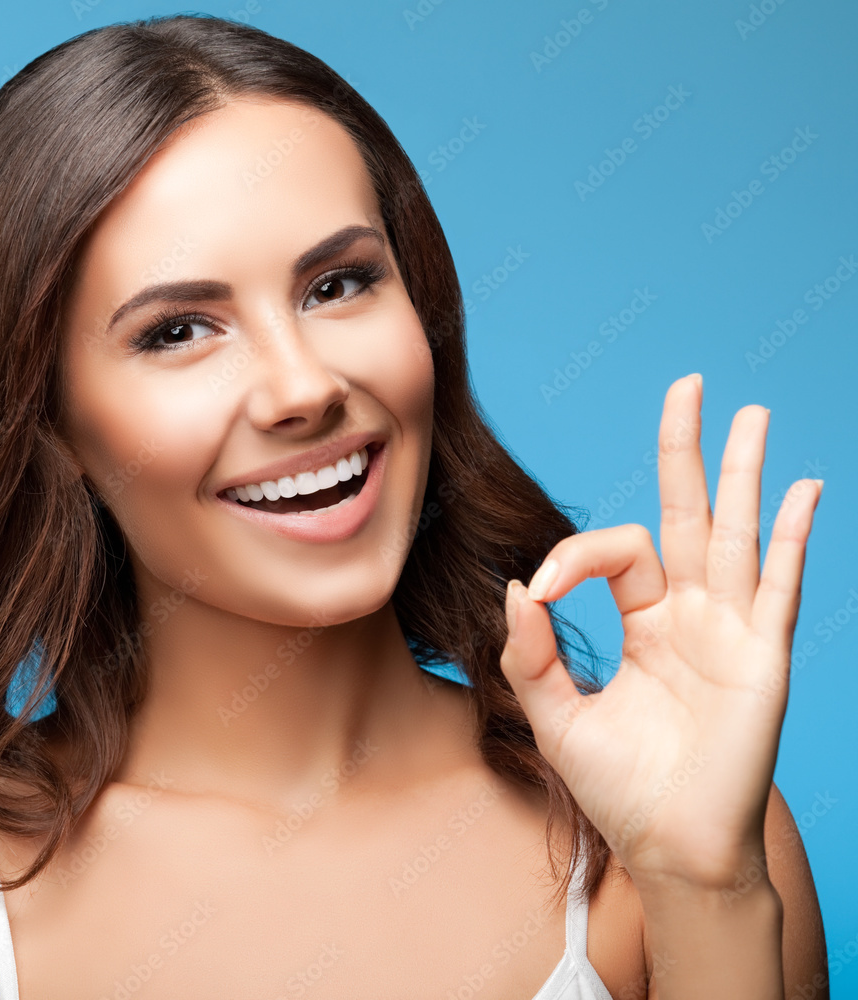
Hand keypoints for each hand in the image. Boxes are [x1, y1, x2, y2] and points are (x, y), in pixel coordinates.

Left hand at [500, 373, 822, 890]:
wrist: (669, 847)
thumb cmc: (618, 785)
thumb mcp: (554, 714)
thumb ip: (531, 652)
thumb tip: (518, 585)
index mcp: (643, 621)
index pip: (613, 553)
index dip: (572, 557)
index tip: (540, 594)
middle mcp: (690, 615)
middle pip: (688, 514)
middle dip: (687, 450)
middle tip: (688, 386)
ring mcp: (731, 630)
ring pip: (736, 533)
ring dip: (744, 473)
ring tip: (749, 413)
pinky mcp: (763, 657)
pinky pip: (780, 587)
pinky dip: (792, 537)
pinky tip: (801, 490)